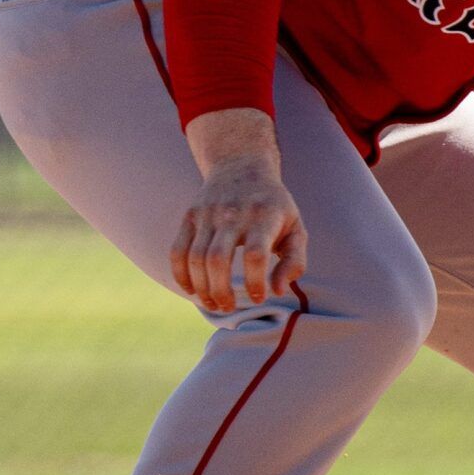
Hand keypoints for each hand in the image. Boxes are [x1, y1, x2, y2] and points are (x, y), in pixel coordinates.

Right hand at [171, 113, 306, 312]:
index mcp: (264, 216)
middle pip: (218, 259)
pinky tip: (191, 290)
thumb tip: (278, 290)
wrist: (241, 166)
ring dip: (201, 288)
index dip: (255, 282)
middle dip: (221, 291)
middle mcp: (233, 213)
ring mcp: (208, 214)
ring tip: (213, 303)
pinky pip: (177, 250)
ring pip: (195, 258)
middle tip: (228, 308)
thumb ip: (295, 262)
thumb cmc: (274, 207)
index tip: (259, 298)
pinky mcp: (190, 216)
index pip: (255, 254)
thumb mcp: (296, 228)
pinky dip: (180, 275)